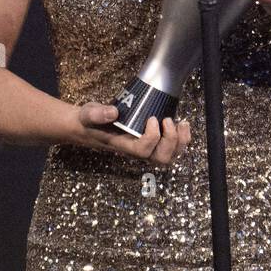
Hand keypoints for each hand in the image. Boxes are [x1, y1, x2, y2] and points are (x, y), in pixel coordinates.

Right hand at [67, 102, 190, 167]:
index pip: (142, 150)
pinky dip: (182, 139)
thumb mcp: (88, 114)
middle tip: (168, 120)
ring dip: (180, 141)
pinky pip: (172, 149)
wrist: (87, 127)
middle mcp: (136, 151)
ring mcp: (145, 149)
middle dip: (170, 140)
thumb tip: (113, 112)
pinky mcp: (152, 143)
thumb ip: (97, 114)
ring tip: (181, 122)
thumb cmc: (89, 121)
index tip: (152, 118)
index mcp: (123, 145)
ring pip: (169, 156)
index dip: (152, 137)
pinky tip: (181, 124)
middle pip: (160, 158)